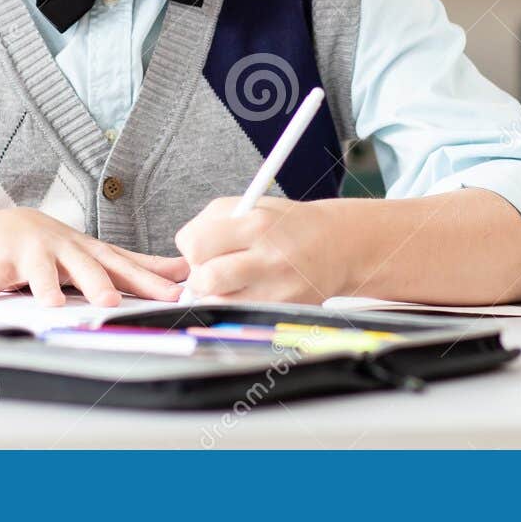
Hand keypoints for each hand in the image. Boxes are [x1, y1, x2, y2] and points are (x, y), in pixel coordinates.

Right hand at [0, 207, 187, 306]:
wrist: (8, 225)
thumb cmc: (62, 247)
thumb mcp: (100, 254)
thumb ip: (139, 265)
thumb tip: (183, 271)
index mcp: (91, 253)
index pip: (125, 267)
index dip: (149, 280)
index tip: (173, 293)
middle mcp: (65, 250)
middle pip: (85, 266)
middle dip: (98, 283)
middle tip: (109, 301)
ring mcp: (33, 253)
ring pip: (39, 271)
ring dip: (44, 286)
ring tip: (48, 305)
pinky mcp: (1, 261)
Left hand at [174, 197, 349, 303]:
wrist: (336, 246)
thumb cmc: (287, 224)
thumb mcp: (251, 205)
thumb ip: (211, 220)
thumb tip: (184, 247)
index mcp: (257, 224)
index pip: (195, 244)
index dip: (191, 246)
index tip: (201, 246)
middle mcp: (267, 259)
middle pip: (203, 280)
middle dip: (198, 276)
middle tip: (210, 269)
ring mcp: (276, 291)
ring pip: (217, 304)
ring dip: (215, 295)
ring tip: (230, 281)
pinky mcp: (280, 311)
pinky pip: (238, 316)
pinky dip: (234, 306)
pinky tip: (246, 292)